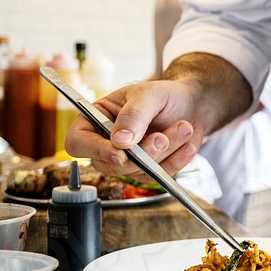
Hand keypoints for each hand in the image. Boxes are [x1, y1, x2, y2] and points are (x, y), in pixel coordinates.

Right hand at [64, 80, 201, 179]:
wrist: (192, 104)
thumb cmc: (164, 95)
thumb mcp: (148, 95)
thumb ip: (134, 115)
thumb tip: (119, 141)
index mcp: (96, 119)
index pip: (78, 143)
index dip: (96, 150)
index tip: (120, 152)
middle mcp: (107, 142)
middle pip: (109, 164)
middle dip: (141, 154)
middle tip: (162, 137)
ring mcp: (128, 159)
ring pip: (137, 171)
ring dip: (163, 153)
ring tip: (183, 128)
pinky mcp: (148, 170)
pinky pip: (157, 176)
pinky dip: (176, 161)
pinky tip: (188, 145)